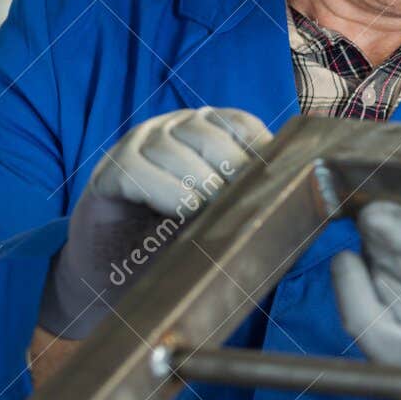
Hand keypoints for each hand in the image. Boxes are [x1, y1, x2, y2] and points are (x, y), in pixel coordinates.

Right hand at [29, 107, 271, 384]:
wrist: (116, 275)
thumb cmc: (177, 243)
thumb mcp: (219, 219)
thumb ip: (247, 202)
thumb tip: (293, 201)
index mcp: (207, 133)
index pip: (241, 124)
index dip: (259, 151)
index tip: (269, 183)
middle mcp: (173, 129)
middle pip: (210, 136)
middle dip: (229, 173)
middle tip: (235, 206)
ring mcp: (137, 146)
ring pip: (173, 151)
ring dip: (197, 186)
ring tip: (206, 215)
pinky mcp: (107, 172)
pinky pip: (136, 171)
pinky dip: (162, 192)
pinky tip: (178, 213)